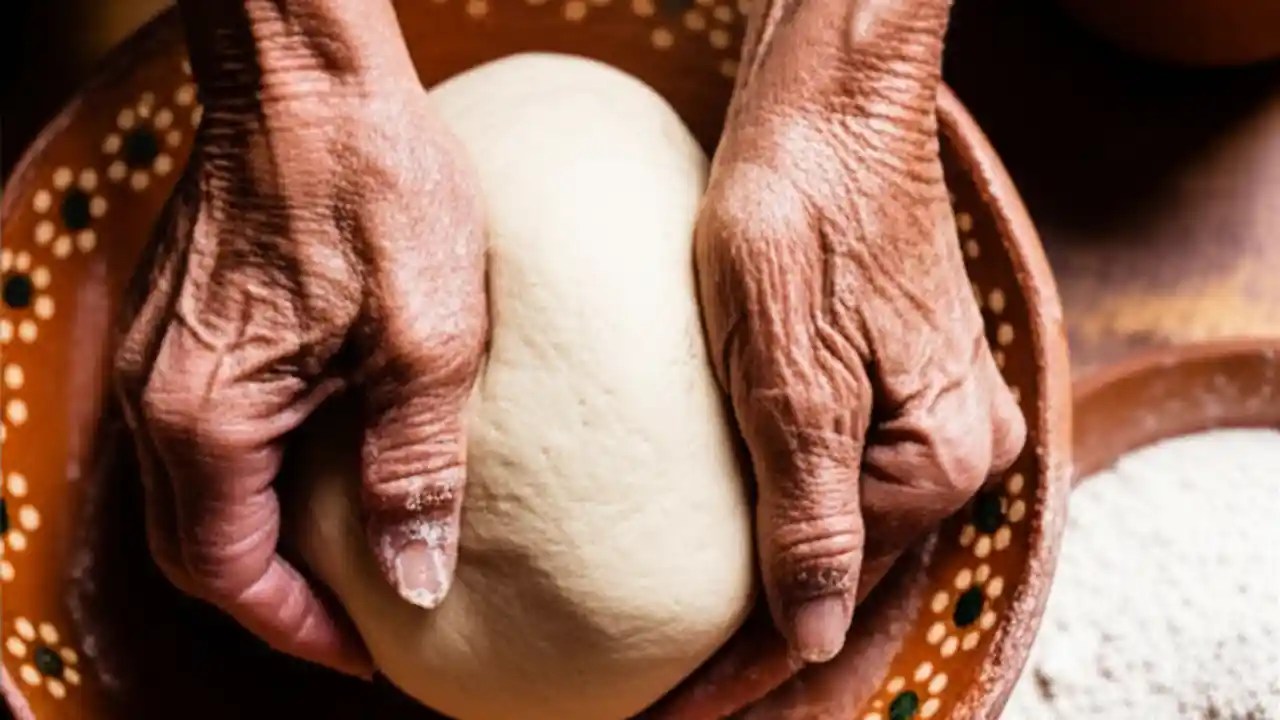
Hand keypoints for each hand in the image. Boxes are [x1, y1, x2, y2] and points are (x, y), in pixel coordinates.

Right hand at [113, 0, 485, 674]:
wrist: (310, 76)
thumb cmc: (373, 186)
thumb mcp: (429, 337)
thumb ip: (416, 466)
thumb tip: (413, 579)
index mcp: (209, 415)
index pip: (227, 573)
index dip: (296, 627)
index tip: (366, 650)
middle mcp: (160, 396)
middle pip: (196, 548)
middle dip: (273, 599)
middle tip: (357, 620)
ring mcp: (161, 357)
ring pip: (193, 496)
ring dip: (261, 544)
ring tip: (344, 562)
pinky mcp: (183, 324)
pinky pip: (201, 437)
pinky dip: (253, 482)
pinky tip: (319, 475)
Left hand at [695, 0, 1023, 664]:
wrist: (829, 105)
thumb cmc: (799, 213)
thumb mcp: (787, 373)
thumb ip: (810, 515)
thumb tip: (818, 637)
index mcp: (937, 458)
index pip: (831, 601)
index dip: (748, 673)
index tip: (673, 714)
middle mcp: (957, 446)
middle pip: (851, 578)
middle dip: (768, 647)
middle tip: (681, 699)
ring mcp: (936, 412)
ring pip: (850, 534)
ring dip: (781, 593)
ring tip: (706, 655)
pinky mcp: (904, 380)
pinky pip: (850, 481)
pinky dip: (798, 527)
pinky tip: (751, 556)